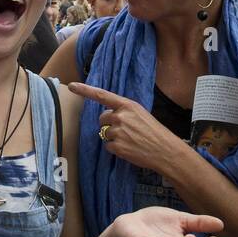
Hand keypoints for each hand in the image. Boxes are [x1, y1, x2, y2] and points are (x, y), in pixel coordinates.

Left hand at [68, 82, 185, 173]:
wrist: (165, 150)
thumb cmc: (154, 131)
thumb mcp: (140, 113)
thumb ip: (124, 111)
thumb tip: (108, 116)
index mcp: (127, 105)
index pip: (102, 95)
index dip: (85, 90)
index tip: (72, 86)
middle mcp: (120, 116)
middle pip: (101, 119)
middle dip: (108, 125)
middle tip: (126, 131)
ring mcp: (118, 132)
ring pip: (104, 134)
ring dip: (114, 138)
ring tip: (131, 141)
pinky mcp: (117, 146)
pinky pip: (108, 147)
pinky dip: (116, 149)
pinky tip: (129, 149)